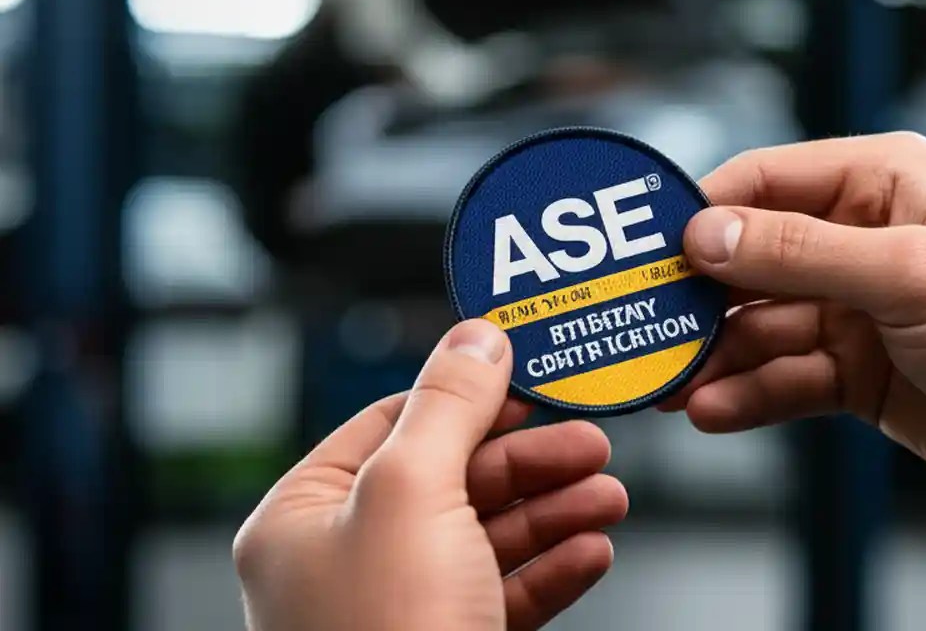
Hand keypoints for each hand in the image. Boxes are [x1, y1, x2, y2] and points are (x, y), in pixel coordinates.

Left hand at [234, 320, 628, 630]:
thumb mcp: (411, 493)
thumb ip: (448, 405)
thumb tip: (477, 335)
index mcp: (306, 516)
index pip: (393, 423)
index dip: (468, 396)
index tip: (531, 378)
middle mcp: (347, 562)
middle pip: (454, 479)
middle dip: (531, 461)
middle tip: (591, 444)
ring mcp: (399, 611)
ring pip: (488, 538)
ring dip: (554, 512)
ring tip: (608, 496)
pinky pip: (506, 595)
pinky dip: (552, 570)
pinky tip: (591, 552)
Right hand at [664, 133, 925, 543]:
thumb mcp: (908, 276)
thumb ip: (801, 253)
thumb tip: (710, 232)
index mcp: (884, 183)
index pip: (768, 181)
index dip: (705, 213)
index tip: (649, 250)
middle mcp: (864, 239)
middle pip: (754, 259)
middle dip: (702, 297)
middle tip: (646, 327)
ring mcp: (857, 310)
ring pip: (762, 326)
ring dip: (718, 356)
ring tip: (672, 385)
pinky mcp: (856, 372)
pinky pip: (786, 377)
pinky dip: (751, 394)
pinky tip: (715, 411)